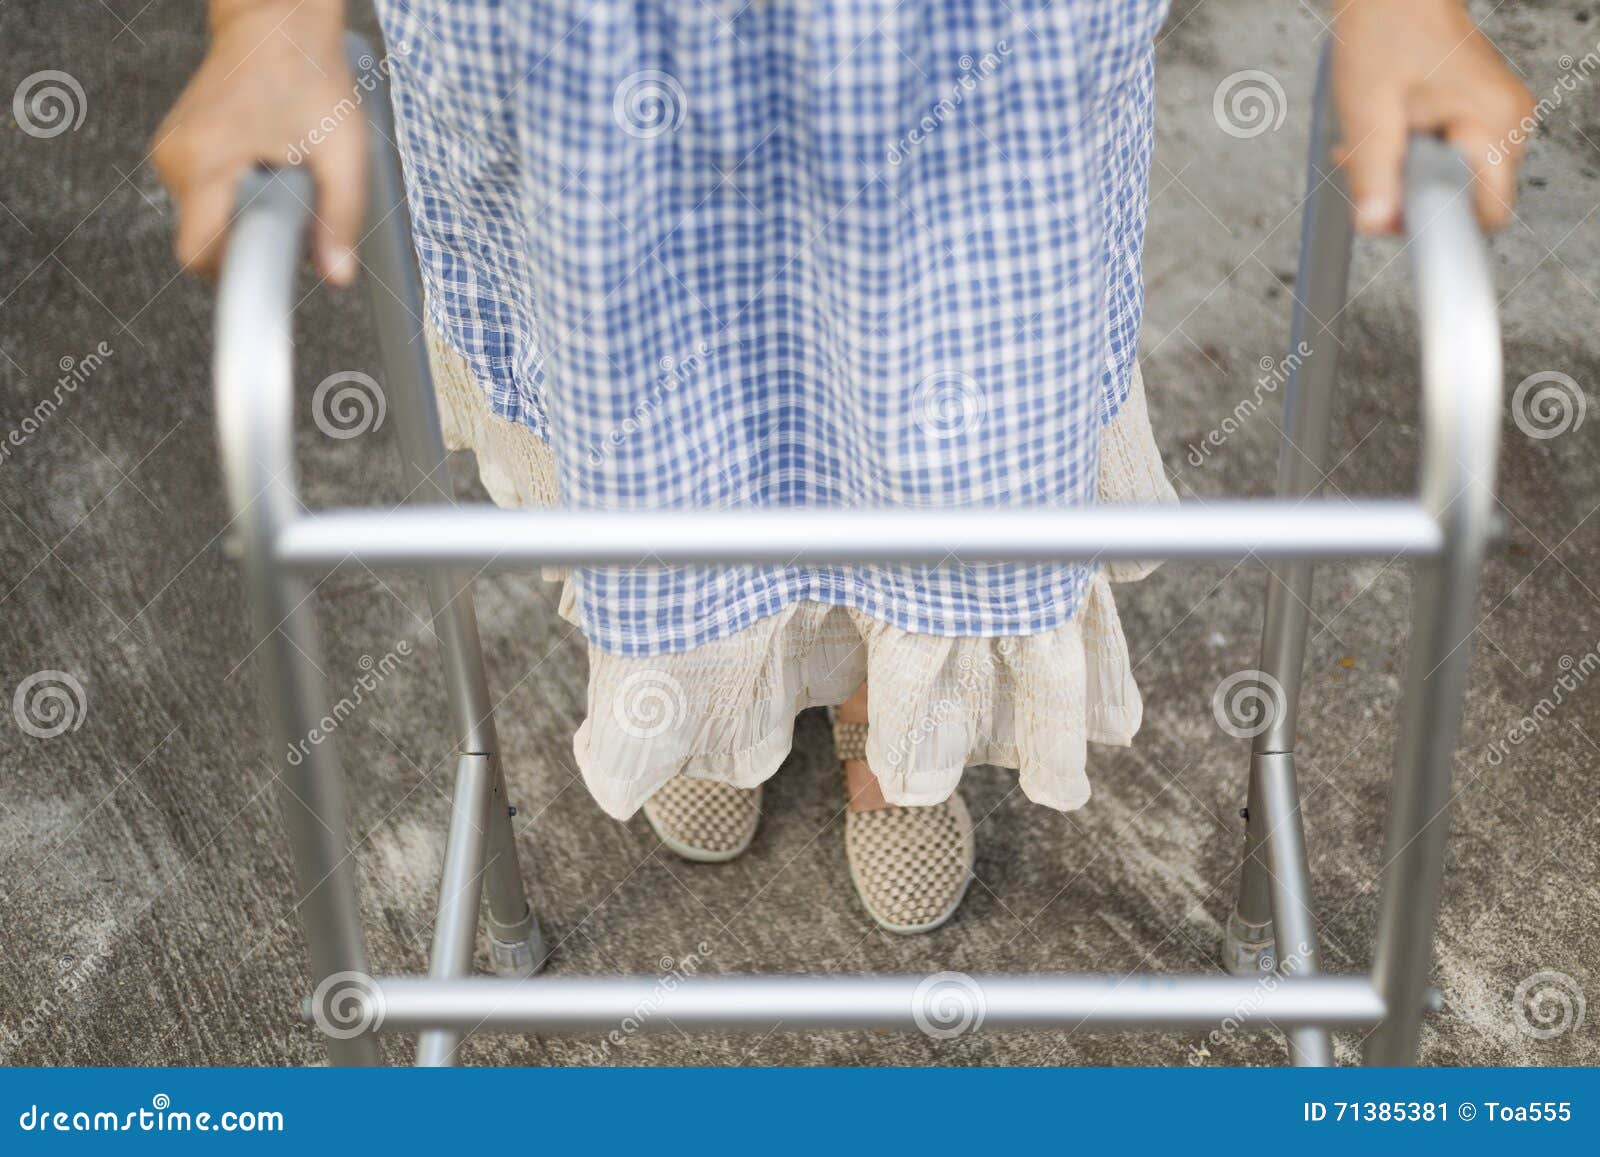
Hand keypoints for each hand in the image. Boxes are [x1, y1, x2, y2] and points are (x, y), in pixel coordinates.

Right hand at [152, 0, 363, 282]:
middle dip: (254, 239)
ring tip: (283, 174)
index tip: (272, 276)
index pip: (199, 254)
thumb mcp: (342, 154)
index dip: (237, 275)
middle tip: (293, 206)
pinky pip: (209, 197)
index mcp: (203, 162)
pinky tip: (268, 165)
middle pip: (207, 240)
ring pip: (209, 219)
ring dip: (250, 215)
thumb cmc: (307, 72)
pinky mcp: (181, 148)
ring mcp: (173, 152)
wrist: (278, 19)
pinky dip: (241, 195)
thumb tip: (337, 277)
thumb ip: (340, 219)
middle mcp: (175, 159)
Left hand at [1332, 0, 1534, 233]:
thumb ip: (1374, 174)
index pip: (1486, 216)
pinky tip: (1388, 134)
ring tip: (1376, 141)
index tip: (1405, 224)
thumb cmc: (1387, 30)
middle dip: (1410, 198)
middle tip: (1373, 167)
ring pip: (1450, 182)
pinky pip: (1446, 158)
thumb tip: (1376, 224)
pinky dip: (1410, 157)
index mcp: (1493, 125)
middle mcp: (1506, 123)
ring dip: (1404, 177)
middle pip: (1463, 202)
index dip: (1443, 232)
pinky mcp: (1478, 114)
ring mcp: (1495, 118)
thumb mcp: (1369, 112)